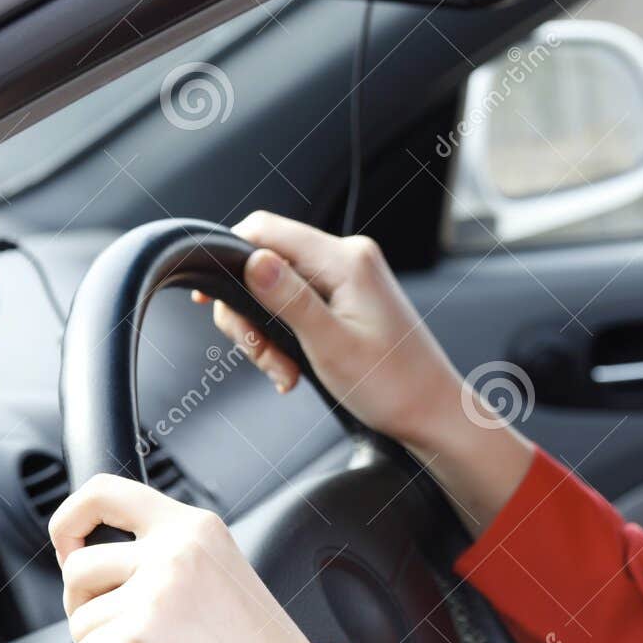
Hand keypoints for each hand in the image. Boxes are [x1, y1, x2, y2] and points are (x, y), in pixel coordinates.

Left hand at [50, 472, 371, 642]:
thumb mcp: (219, 579)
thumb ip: (167, 559)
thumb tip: (97, 570)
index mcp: (196, 527)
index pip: (106, 492)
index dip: (71, 519)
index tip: (69, 548)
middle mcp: (176, 549)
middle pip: (79, 563)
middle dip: (81, 606)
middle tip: (115, 631)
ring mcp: (157, 590)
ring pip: (79, 617)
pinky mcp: (137, 635)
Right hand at [196, 210, 461, 445]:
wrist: (431, 412)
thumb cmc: (393, 386)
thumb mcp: (330, 345)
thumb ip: (289, 300)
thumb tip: (252, 260)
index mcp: (346, 260)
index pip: (265, 230)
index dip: (229, 259)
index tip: (211, 298)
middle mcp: (348, 258)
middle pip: (265, 262)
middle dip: (250, 313)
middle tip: (262, 358)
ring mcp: (349, 277)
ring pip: (276, 289)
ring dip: (267, 333)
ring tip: (284, 371)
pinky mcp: (347, 297)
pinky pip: (296, 304)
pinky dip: (285, 336)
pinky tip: (294, 368)